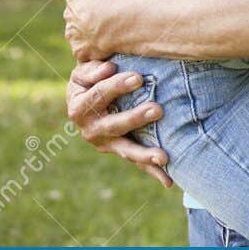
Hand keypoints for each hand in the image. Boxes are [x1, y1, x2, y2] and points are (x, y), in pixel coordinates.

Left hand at [64, 0, 124, 60]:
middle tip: (113, 4)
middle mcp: (71, 16)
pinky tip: (110, 50)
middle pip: (83, 7)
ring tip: (115, 28)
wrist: (105, 23)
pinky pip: (92, 52)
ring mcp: (77, 36)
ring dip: (98, 29)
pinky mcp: (86, 54)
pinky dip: (100, 50)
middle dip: (94, 5)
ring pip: (87, 30)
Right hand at [66, 59, 171, 187]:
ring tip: (164, 156)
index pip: (98, 96)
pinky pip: (137, 162)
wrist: (89, 95)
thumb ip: (93, 69)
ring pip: (126, 150)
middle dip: (135, 119)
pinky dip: (153, 172)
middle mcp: (91, 130)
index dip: (116, 86)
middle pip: (113, 125)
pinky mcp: (121, 150)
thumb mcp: (85, 70)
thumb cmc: (91, 77)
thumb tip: (108, 68)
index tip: (138, 77)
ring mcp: (107, 144)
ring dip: (144, 154)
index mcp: (80, 107)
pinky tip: (169, 182)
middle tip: (157, 109)